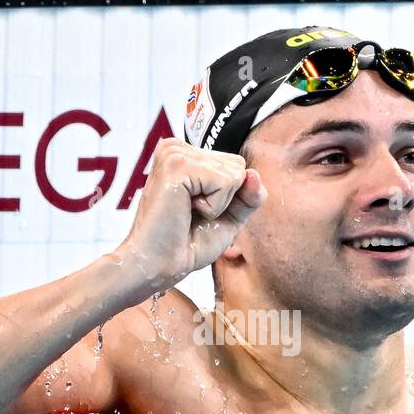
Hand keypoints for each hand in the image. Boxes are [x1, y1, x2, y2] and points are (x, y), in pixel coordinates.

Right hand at [114, 138, 266, 289]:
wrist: (159, 265)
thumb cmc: (187, 244)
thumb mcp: (229, 216)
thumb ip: (248, 195)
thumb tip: (254, 173)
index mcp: (184, 155)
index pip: (236, 165)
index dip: (229, 197)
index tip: (197, 211)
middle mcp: (176, 148)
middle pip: (237, 166)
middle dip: (225, 199)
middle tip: (192, 214)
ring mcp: (175, 154)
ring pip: (233, 173)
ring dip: (218, 204)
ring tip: (187, 213)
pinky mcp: (176, 165)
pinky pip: (224, 182)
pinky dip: (213, 206)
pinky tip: (185, 211)